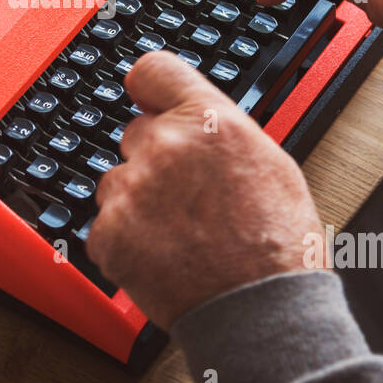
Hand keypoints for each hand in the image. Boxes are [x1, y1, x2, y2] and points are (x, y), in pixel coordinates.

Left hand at [86, 51, 320, 329]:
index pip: (152, 70)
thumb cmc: (276, 245)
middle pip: (135, 134)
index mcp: (209, 121)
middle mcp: (166, 146)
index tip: (147, 100)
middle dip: (154, 159)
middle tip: (187, 197)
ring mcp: (132, 190)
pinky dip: (126, 241)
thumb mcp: (268, 162)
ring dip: (138, 202)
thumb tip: (191, 115)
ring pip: (118, 182)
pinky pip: (106, 225)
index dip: (149, 88)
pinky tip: (164, 256)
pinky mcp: (109, 233)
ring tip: (181, 234)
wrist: (261, 311)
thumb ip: (219, 128)